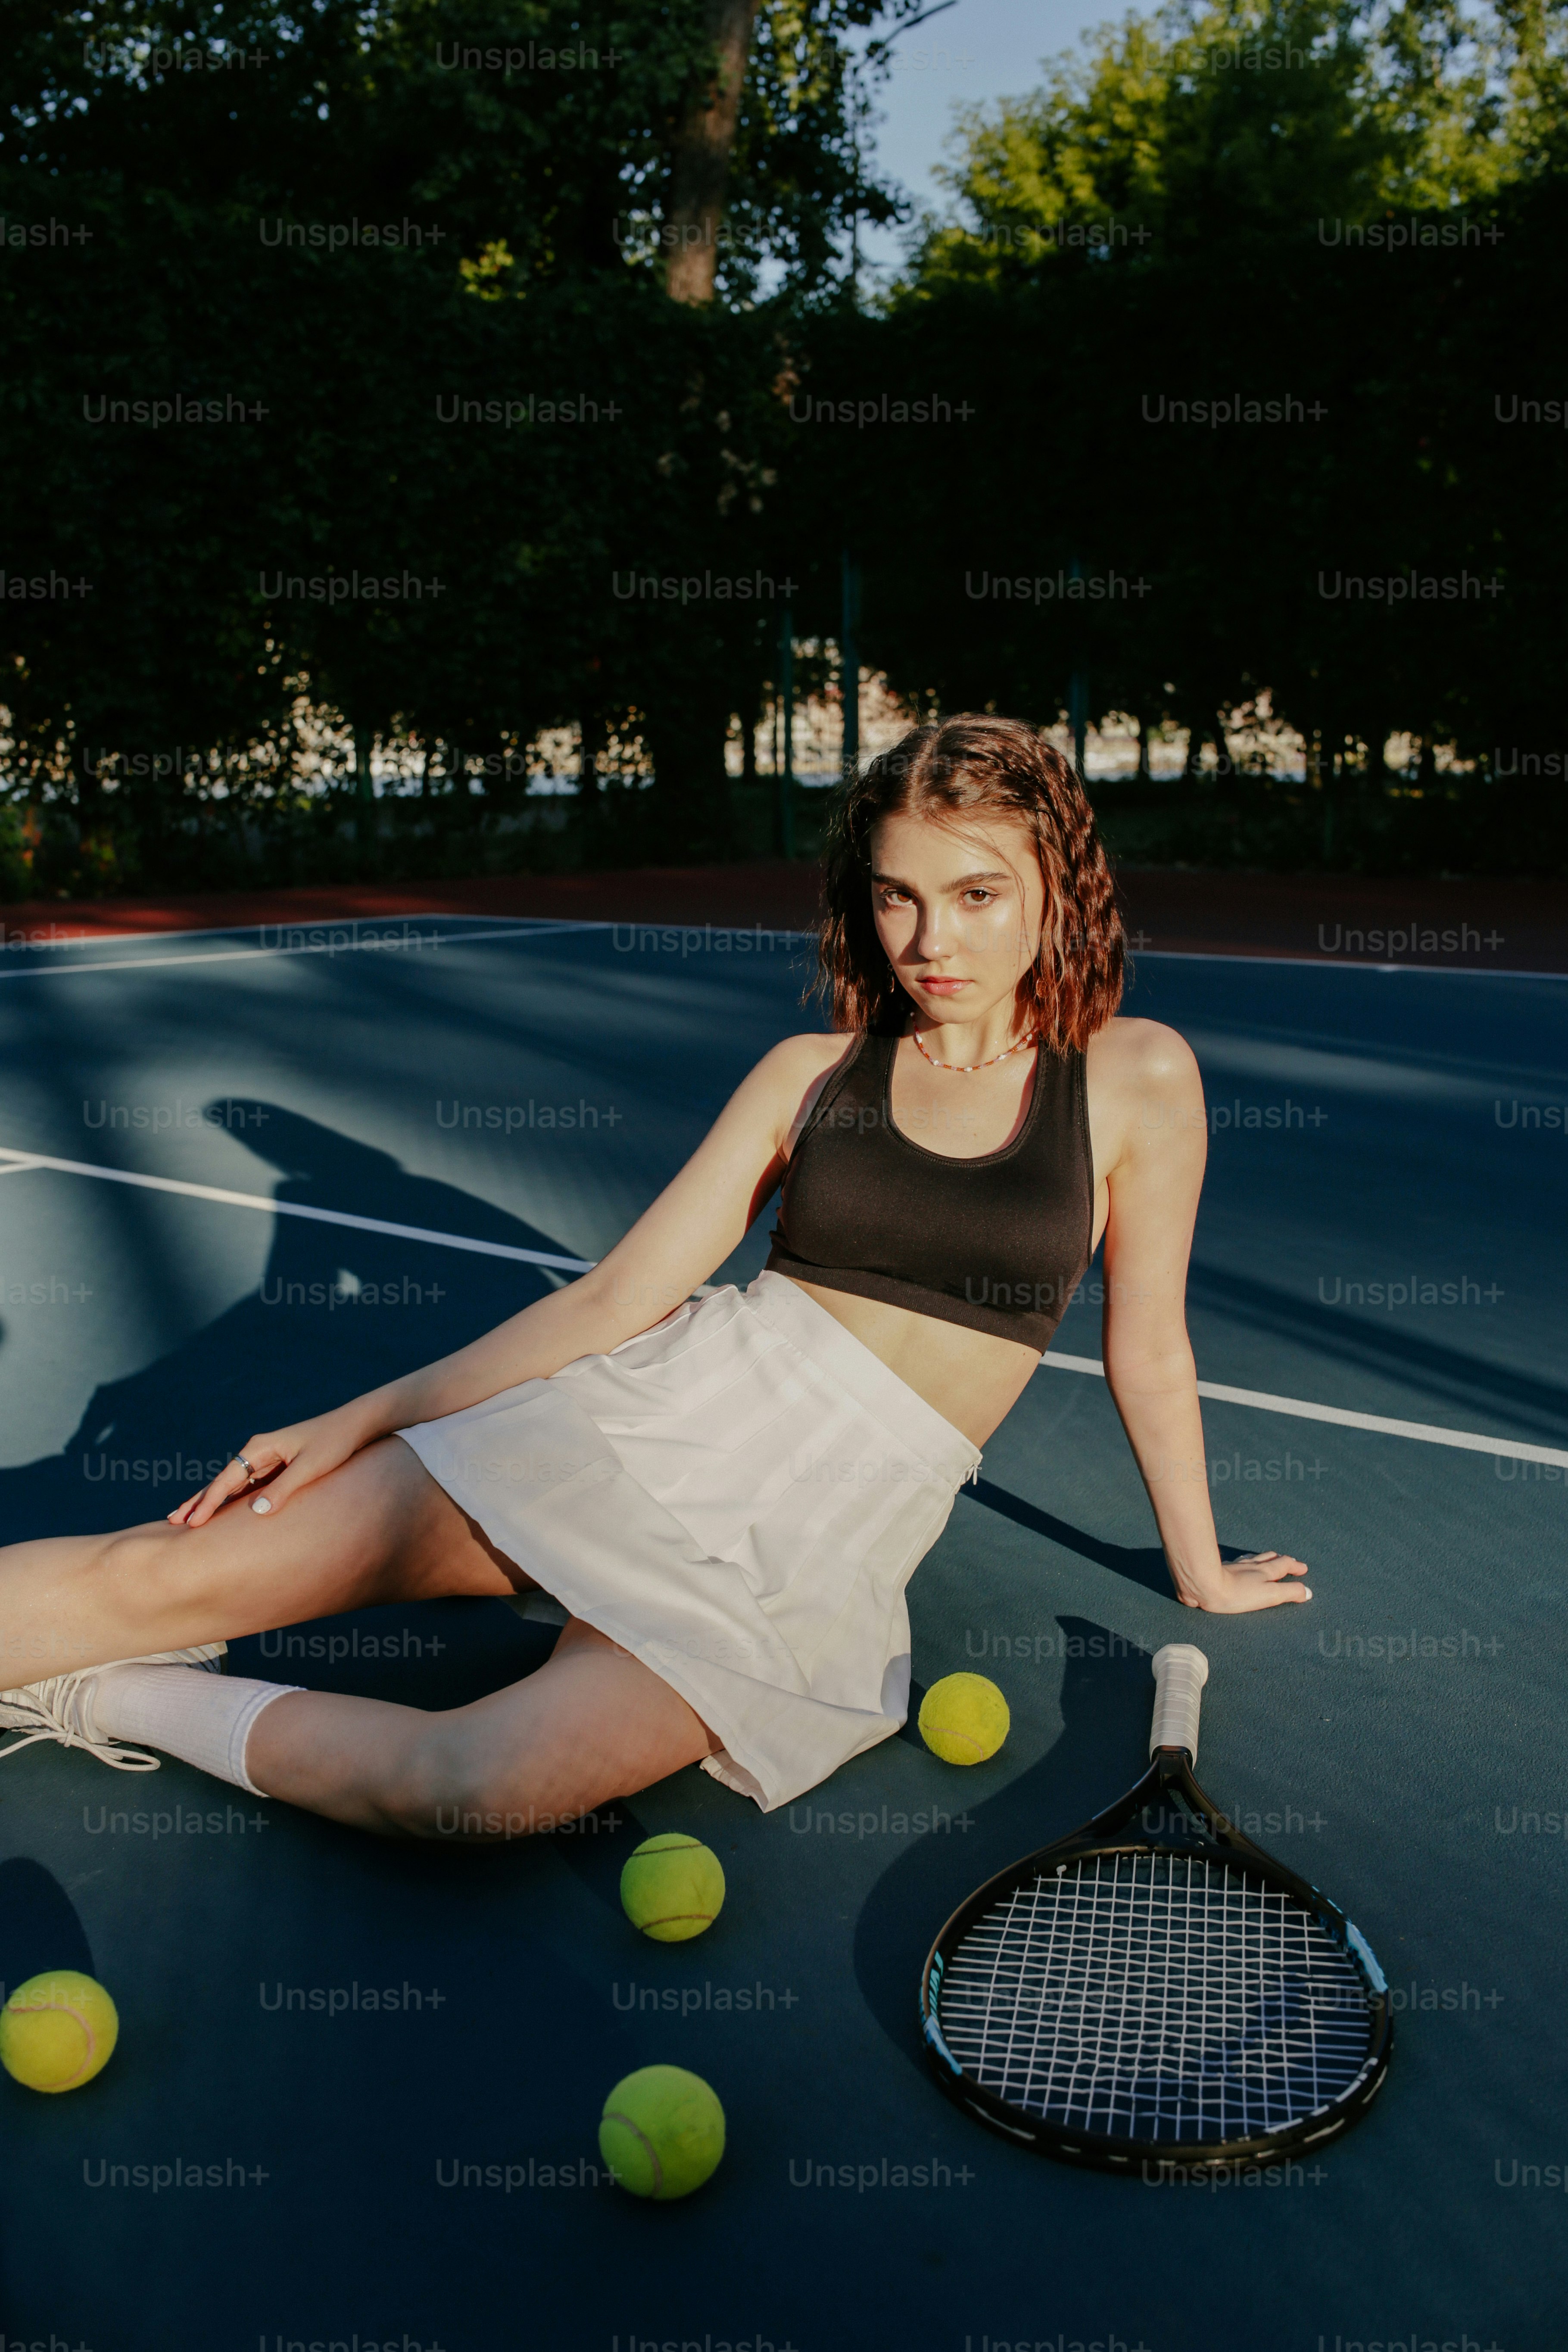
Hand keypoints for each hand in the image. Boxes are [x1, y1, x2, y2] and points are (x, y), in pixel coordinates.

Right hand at [166, 1406, 371, 1527]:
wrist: (354, 1425)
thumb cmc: (334, 1443)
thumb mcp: (310, 1467)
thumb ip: (284, 1488)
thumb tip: (255, 1512)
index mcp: (259, 1448)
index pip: (226, 1480)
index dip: (208, 1503)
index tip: (191, 1524)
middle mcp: (257, 1452)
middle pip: (221, 1481)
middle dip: (198, 1502)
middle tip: (173, 1522)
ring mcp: (265, 1460)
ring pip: (232, 1486)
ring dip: (211, 1502)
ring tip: (188, 1519)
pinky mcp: (276, 1467)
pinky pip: (248, 1487)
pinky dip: (232, 1500)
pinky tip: (223, 1513)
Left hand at [1177, 1549, 1311, 1612]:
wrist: (1205, 1585)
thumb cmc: (1239, 1594)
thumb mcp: (1270, 1595)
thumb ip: (1289, 1592)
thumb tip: (1307, 1592)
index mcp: (1266, 1571)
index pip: (1285, 1565)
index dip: (1296, 1567)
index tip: (1303, 1568)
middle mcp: (1253, 1565)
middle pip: (1271, 1558)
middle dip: (1283, 1560)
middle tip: (1290, 1561)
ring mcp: (1237, 1566)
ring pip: (1255, 1558)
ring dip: (1266, 1558)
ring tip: (1270, 1557)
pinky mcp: (1222, 1569)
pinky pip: (1239, 1562)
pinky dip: (1246, 1561)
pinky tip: (1241, 1562)